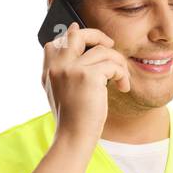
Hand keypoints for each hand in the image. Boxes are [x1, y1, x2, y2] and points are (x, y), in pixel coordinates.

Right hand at [41, 21, 131, 143]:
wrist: (73, 137)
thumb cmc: (72, 119)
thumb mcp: (60, 91)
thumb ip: (64, 69)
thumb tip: (73, 37)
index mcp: (49, 70)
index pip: (58, 41)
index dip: (75, 36)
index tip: (90, 41)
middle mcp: (57, 66)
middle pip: (77, 35)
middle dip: (97, 35)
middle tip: (111, 45)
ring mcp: (71, 69)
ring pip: (102, 51)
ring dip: (118, 63)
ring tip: (122, 79)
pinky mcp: (88, 76)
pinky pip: (113, 66)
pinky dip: (122, 75)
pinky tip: (123, 87)